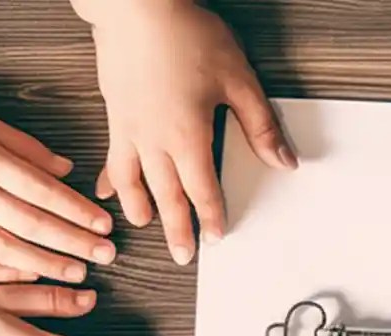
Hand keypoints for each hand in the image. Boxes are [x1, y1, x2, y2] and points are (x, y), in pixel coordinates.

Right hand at [0, 94, 115, 282]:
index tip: (105, 224)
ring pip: (8, 250)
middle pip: (34, 224)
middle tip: (107, 256)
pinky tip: (31, 279)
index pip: (43, 191)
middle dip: (75, 243)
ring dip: (48, 265)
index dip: (78, 211)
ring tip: (79, 275)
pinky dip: (4, 274)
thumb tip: (67, 170)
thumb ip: (24, 148)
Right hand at [76, 0, 296, 264]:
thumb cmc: (186, 35)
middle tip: (181, 256)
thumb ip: (259, 125)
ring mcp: (129, 130)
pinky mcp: (114, 116)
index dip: (211, 217)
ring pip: (133, 182)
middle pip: (167, 197)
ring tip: (144, 226)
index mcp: (188, 137)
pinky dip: (111, 179)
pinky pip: (112, 158)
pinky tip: (106, 191)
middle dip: (176, 229)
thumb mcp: (238, 78)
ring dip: (140, 208)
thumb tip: (284, 161)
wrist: (137, 7)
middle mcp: (154, 141)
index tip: (216, 237)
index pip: (203, 191)